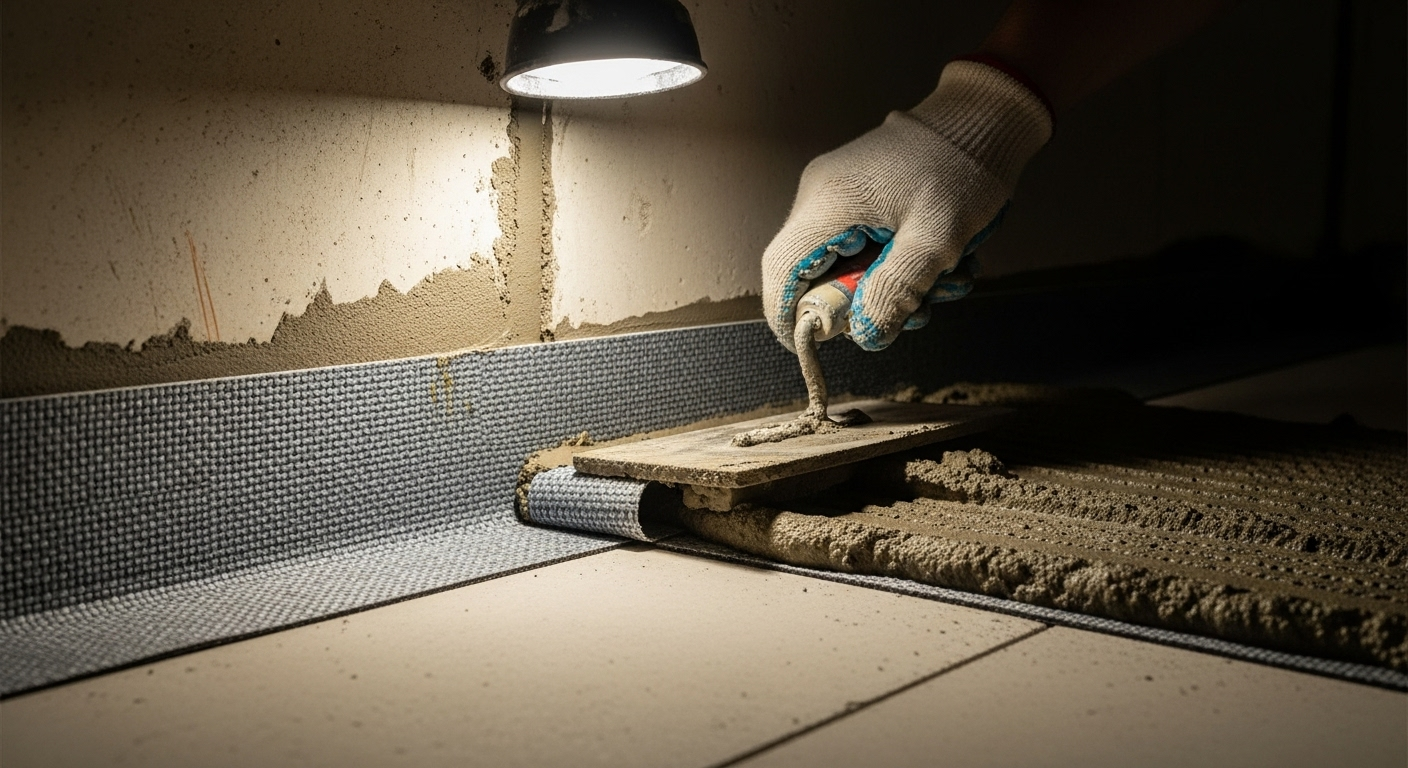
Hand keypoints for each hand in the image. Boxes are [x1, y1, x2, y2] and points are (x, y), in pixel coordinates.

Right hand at [762, 59, 1052, 350]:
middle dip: (859, 303)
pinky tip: (939, 262)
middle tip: (911, 311)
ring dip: (887, 286)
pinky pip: (859, 245)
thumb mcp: (936, 241)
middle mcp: (821, 195)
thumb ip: (895, 292)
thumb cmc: (964, 170)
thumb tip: (865, 336)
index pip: (781, 269)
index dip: (788, 315)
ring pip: (841, 263)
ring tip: (942, 282)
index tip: (810, 346)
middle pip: (811, 272)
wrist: (985, 118)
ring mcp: (837, 193)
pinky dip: (894, 264)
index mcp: (830, 202)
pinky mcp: (857, 195)